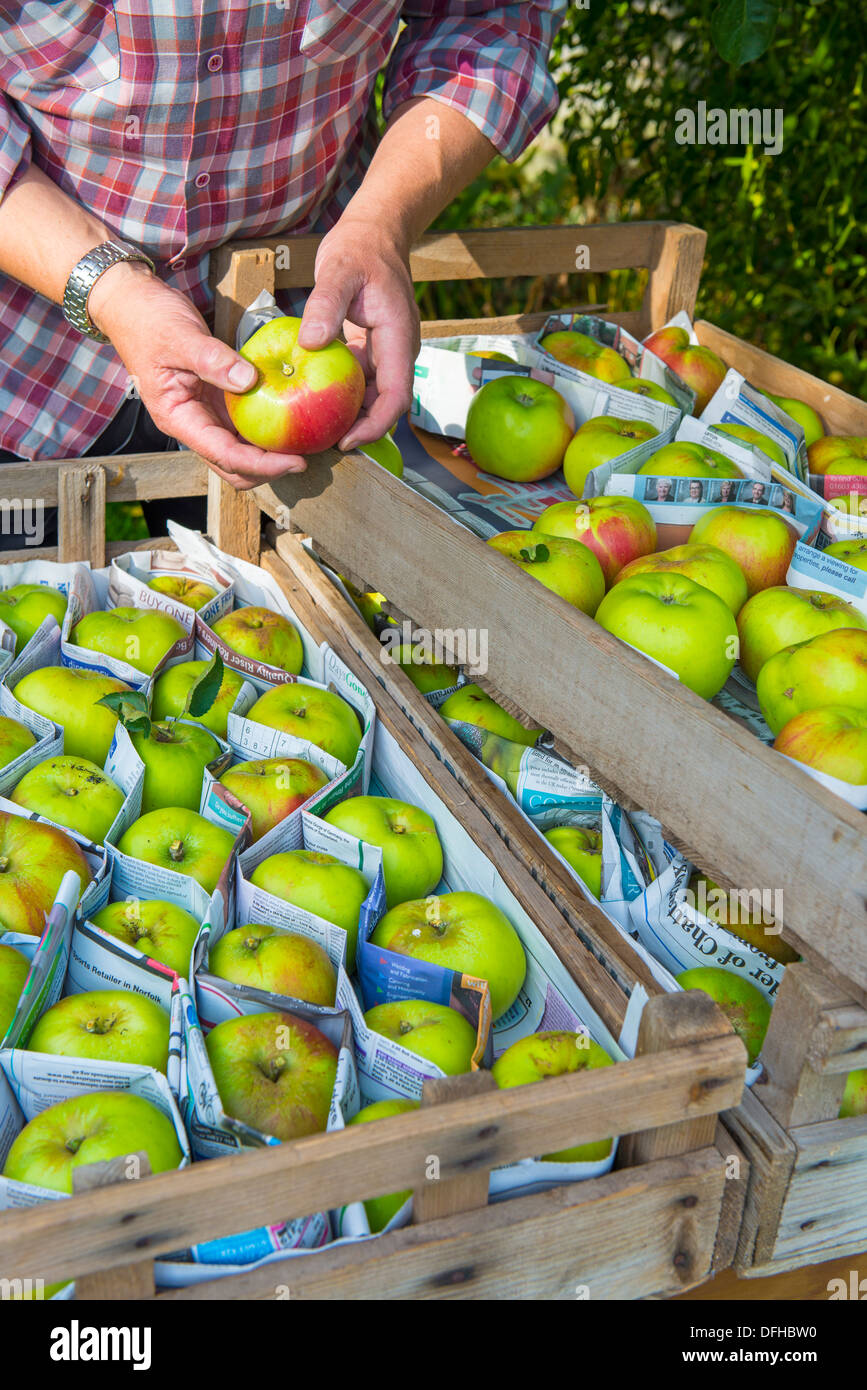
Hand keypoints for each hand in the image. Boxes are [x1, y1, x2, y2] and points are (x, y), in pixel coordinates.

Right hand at [89, 264, 307, 489]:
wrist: (132, 302)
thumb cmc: (148, 318)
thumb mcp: (180, 336)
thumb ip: (213, 360)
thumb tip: (250, 381)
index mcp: (178, 418)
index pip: (224, 455)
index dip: (262, 464)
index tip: (296, 462)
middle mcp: (192, 424)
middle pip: (233, 466)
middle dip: (268, 469)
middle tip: (304, 458)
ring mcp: (205, 414)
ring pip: (240, 451)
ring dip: (268, 454)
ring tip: (302, 443)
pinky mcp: (216, 401)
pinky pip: (243, 424)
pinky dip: (265, 428)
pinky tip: (289, 420)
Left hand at [297, 216, 418, 448]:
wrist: (374, 232)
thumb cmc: (359, 248)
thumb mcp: (339, 269)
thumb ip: (326, 304)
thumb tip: (310, 344)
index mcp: (399, 339)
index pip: (396, 397)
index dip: (375, 425)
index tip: (347, 440)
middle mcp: (397, 352)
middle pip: (385, 405)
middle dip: (361, 429)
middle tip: (323, 445)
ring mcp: (385, 353)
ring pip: (372, 396)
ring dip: (350, 415)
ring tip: (316, 431)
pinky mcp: (371, 350)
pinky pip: (359, 381)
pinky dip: (341, 395)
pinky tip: (314, 403)